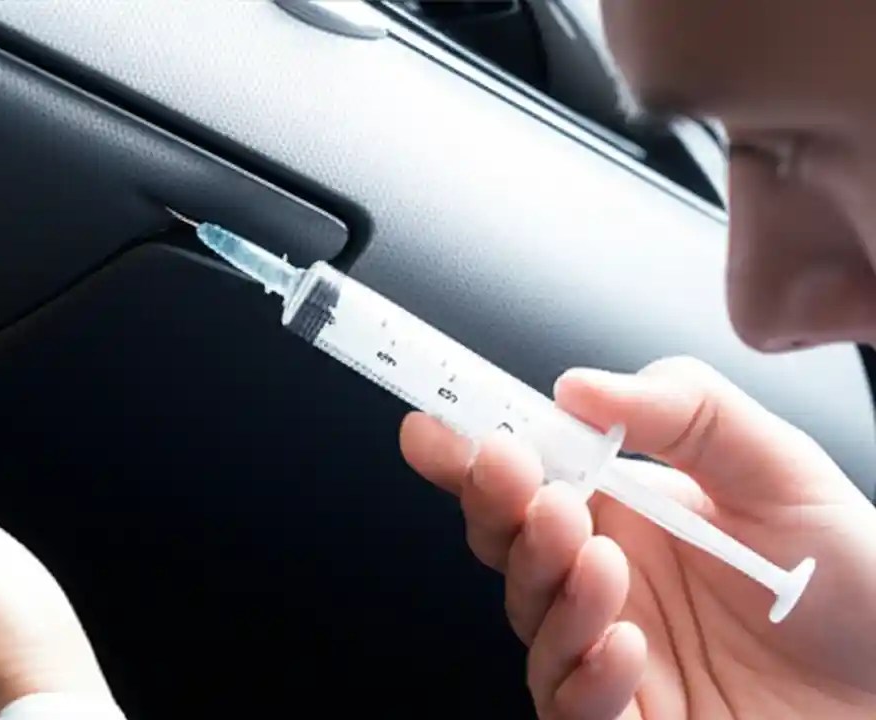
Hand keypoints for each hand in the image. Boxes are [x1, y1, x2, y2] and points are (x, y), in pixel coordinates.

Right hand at [400, 357, 875, 718]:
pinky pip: (572, 707)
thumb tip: (581, 386)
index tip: (431, 429)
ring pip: (531, 622)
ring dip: (550, 586)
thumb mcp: (783, 472)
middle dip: (498, 509)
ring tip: (600, 562)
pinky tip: (623, 646)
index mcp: (628, 511)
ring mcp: (608, 654)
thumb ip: (690, 414)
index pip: (526, 475)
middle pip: (506, 544)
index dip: (469, 452)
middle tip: (519, 481)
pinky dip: (584, 675)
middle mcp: (604, 579)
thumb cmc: (854, 589)